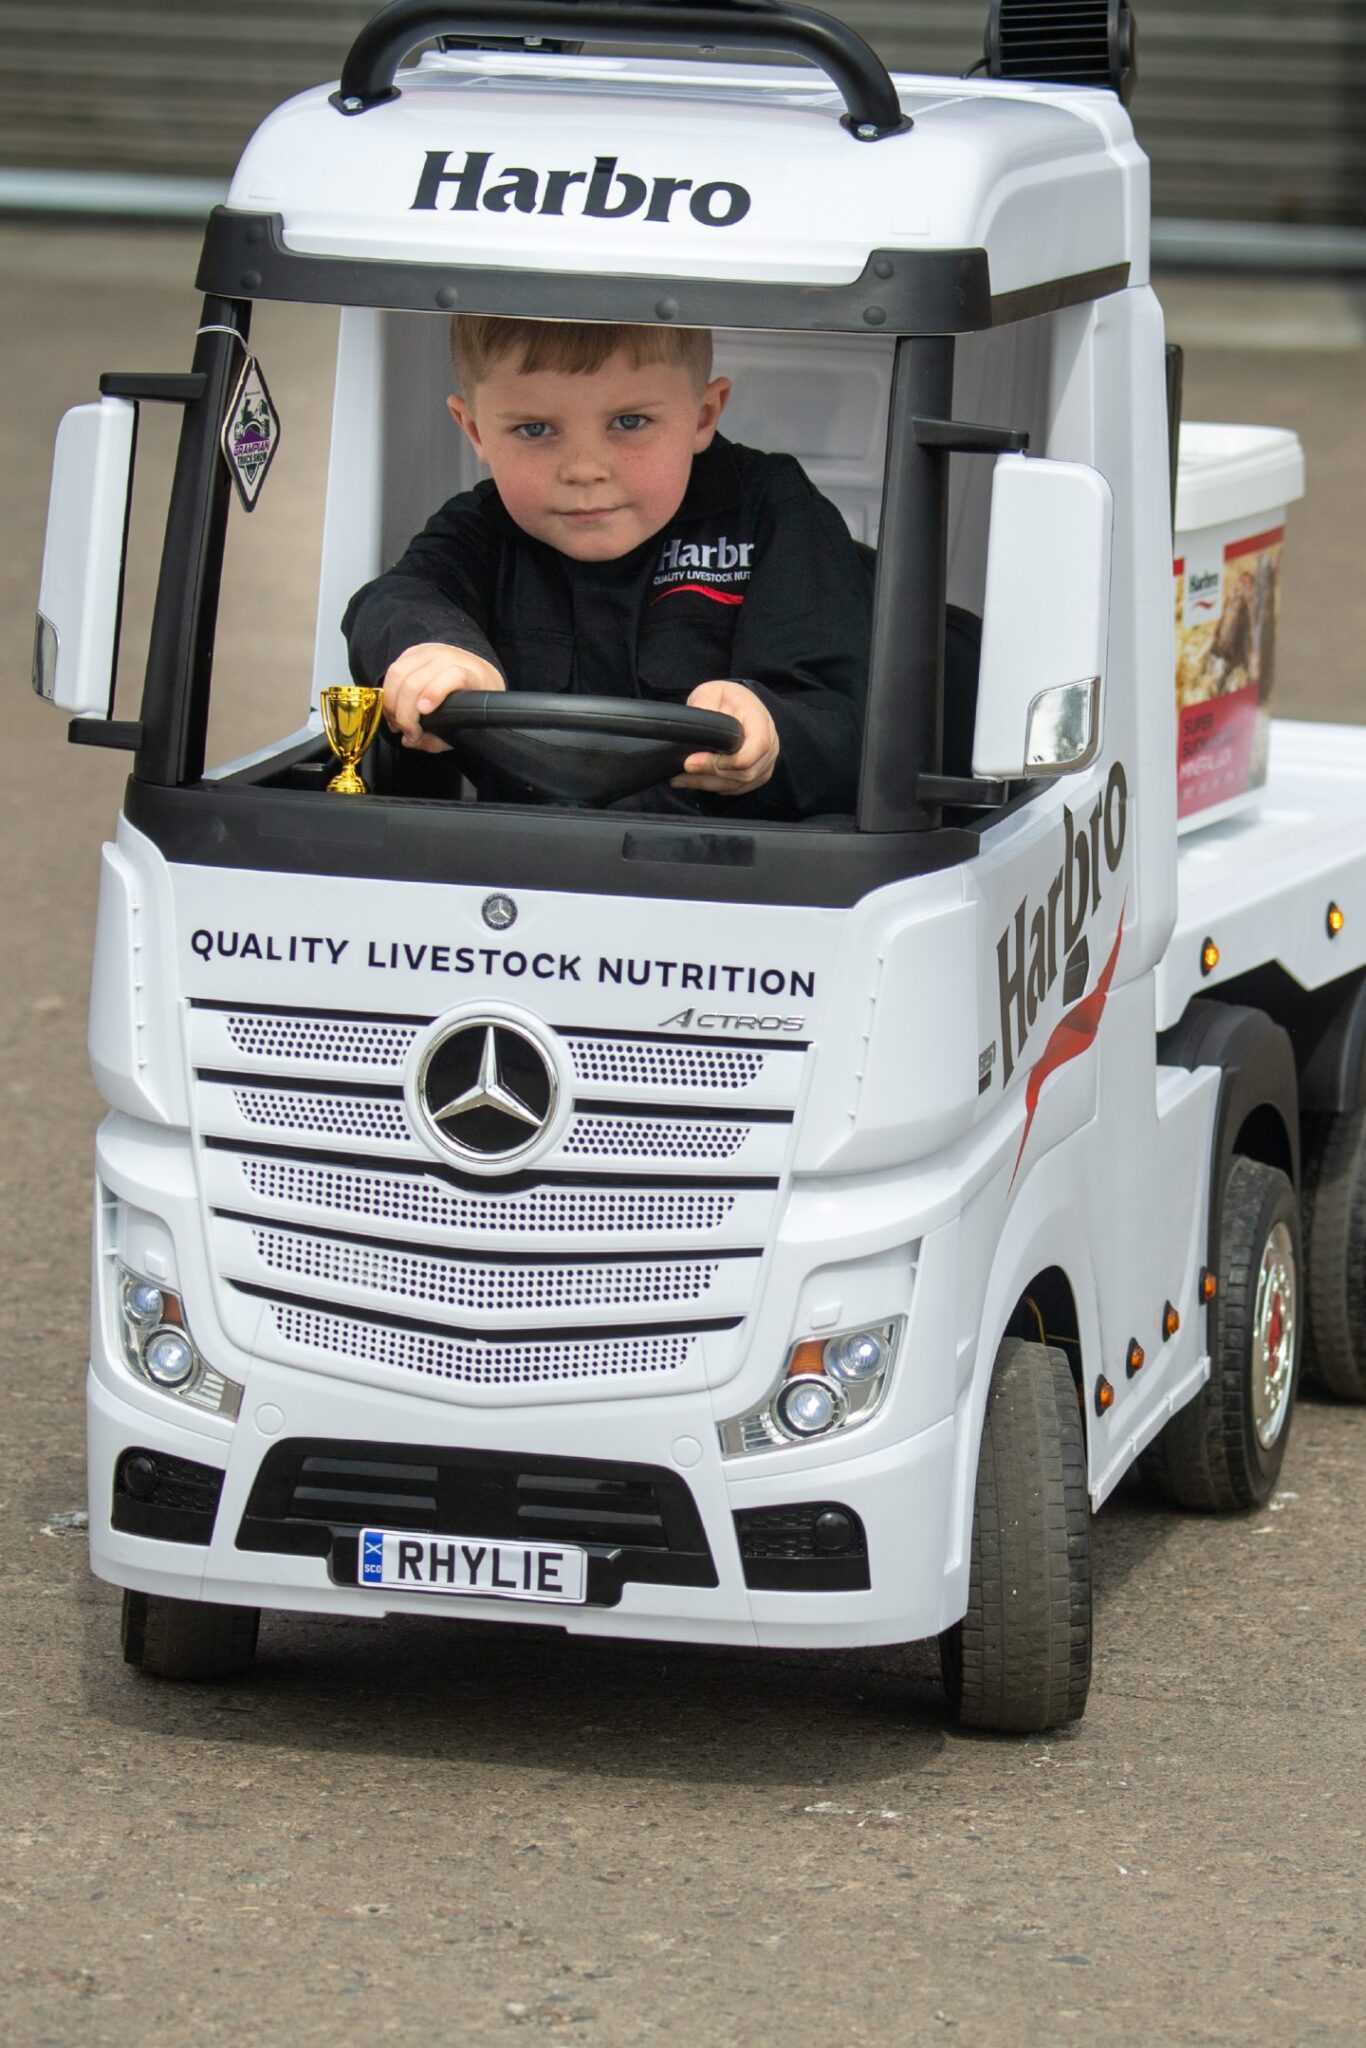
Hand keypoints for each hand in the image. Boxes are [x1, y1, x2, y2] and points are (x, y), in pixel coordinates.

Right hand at [382, 644, 504, 754]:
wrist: (477, 672)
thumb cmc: (471, 701)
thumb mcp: (466, 724)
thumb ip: (439, 739)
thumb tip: (411, 741)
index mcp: (470, 673)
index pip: (453, 676)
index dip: (435, 693)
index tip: (424, 711)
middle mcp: (449, 658)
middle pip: (415, 680)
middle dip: (404, 712)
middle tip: (406, 731)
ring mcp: (429, 652)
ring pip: (398, 673)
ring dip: (391, 703)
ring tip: (395, 722)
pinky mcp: (413, 652)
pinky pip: (393, 670)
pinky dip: (388, 692)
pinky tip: (394, 708)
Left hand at [674, 680, 778, 795]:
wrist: (740, 705)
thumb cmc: (726, 698)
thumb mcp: (710, 693)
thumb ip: (702, 708)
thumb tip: (691, 728)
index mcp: (760, 720)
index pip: (754, 749)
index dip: (726, 762)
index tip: (695, 760)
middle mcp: (770, 743)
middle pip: (745, 773)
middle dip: (710, 773)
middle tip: (684, 767)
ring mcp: (766, 762)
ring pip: (738, 784)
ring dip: (706, 783)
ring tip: (680, 778)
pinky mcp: (758, 775)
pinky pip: (736, 788)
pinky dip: (713, 786)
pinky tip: (694, 780)